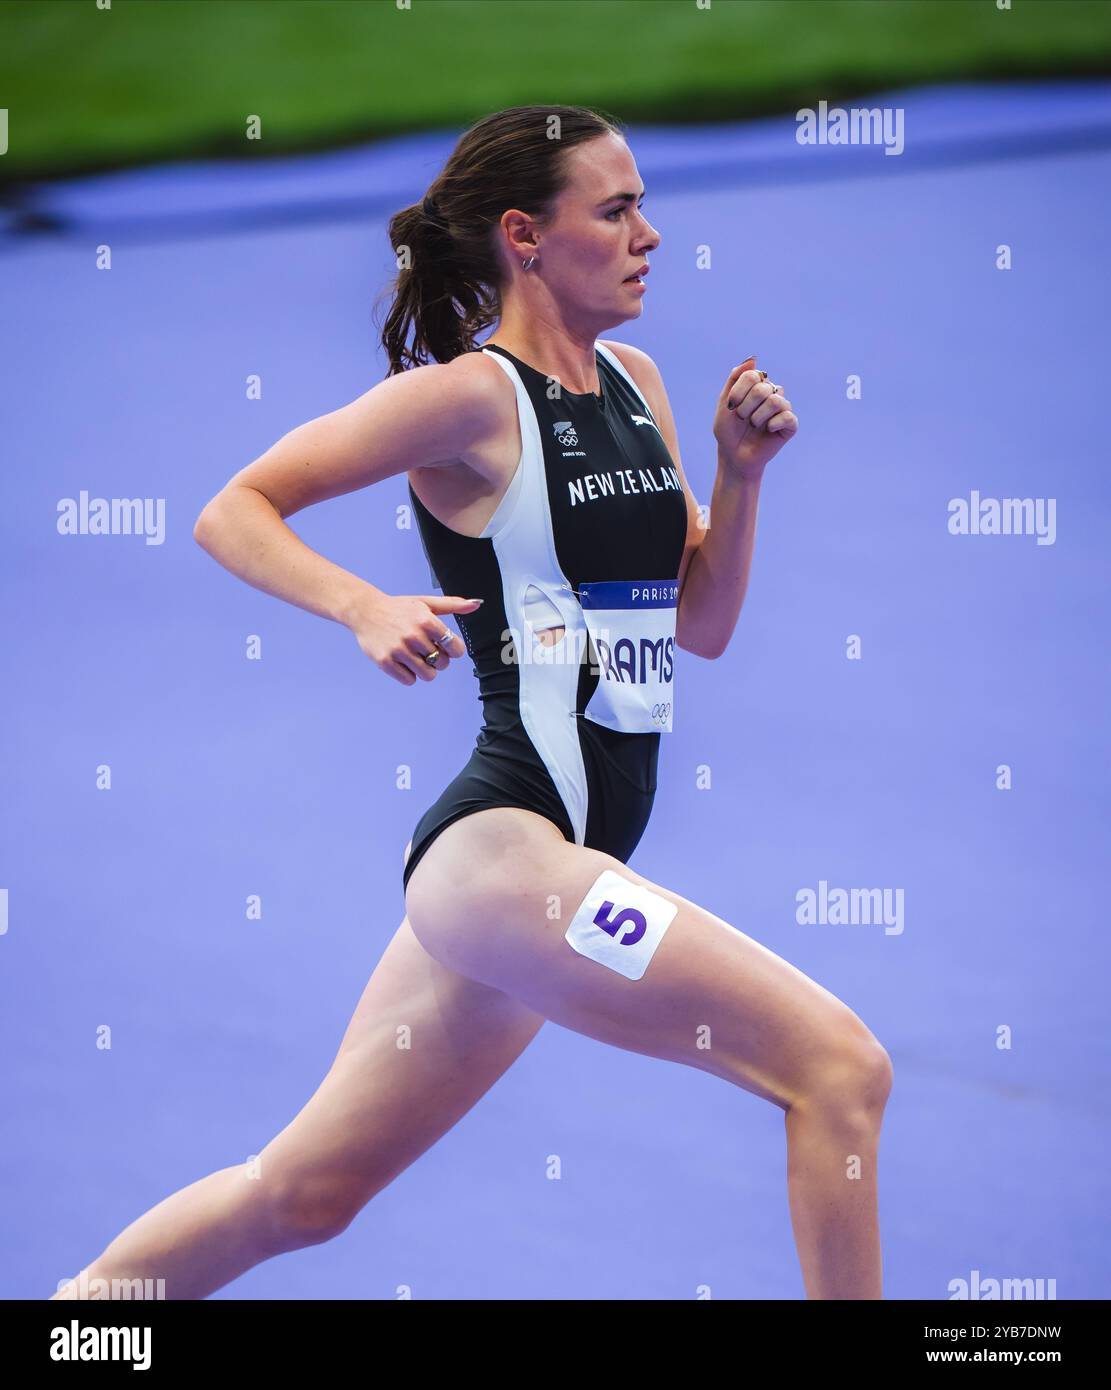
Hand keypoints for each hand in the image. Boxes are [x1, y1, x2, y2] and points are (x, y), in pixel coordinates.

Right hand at [350, 591, 481, 685]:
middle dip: (439, 660)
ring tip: (416, 657)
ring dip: (425, 669)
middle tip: (427, 651)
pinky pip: (409, 680)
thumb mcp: (425, 602)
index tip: (446, 647)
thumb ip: (452, 604)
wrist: (365, 611)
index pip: (455, 648)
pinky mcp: (385, 662)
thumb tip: (477, 603)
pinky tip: (403, 662)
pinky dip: (409, 674)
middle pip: (442, 664)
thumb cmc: (398, 608)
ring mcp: (398, 650)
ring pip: (428, 675)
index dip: (453, 650)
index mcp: (426, 621)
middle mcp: (413, 635)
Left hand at [713, 356, 797, 478]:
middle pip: (763, 388)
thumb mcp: (725, 402)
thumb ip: (735, 378)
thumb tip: (753, 358)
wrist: (734, 456)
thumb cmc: (728, 430)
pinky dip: (772, 424)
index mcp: (757, 385)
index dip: (739, 392)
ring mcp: (782, 408)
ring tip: (754, 425)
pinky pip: (787, 417)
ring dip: (758, 416)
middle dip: (746, 406)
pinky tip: (767, 431)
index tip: (731, 407)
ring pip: (775, 401)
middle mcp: (772, 393)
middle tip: (743, 419)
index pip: (753, 375)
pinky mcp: (791, 424)